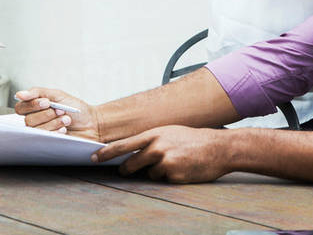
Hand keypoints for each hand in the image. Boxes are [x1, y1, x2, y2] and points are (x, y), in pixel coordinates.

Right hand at [13, 87, 99, 139]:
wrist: (92, 123)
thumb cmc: (75, 108)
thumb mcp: (57, 95)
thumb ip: (37, 92)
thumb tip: (19, 94)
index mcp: (35, 107)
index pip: (21, 107)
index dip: (32, 106)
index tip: (47, 103)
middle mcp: (36, 120)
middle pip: (28, 120)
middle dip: (46, 115)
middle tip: (61, 110)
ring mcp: (41, 133)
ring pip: (36, 130)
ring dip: (53, 123)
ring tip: (66, 119)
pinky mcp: (48, 143)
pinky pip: (44, 139)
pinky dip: (55, 132)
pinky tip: (64, 130)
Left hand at [94, 125, 232, 182]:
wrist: (218, 147)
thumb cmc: (192, 138)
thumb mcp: (169, 132)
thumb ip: (151, 140)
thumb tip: (133, 152)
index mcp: (154, 134)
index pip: (124, 144)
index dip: (107, 152)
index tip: (94, 157)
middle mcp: (158, 147)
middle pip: (132, 163)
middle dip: (126, 169)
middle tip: (124, 171)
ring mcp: (166, 163)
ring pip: (149, 173)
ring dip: (157, 171)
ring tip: (174, 162)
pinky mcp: (174, 176)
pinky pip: (164, 180)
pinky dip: (170, 177)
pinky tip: (182, 168)